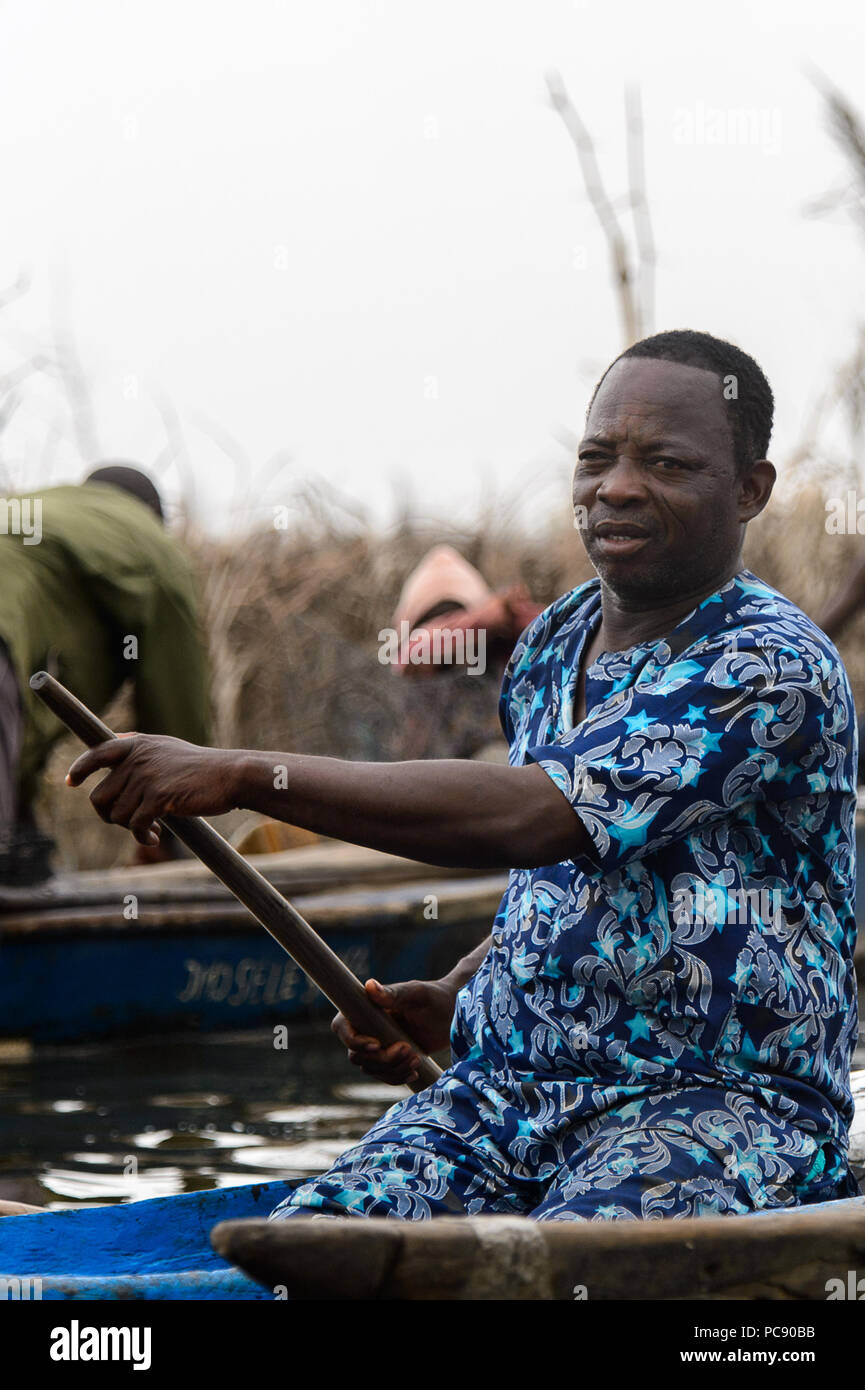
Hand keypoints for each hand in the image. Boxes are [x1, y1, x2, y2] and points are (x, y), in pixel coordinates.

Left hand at [66, 735, 241, 845]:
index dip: (80, 769)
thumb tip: (118, 743)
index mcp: (139, 745)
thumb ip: (142, 750)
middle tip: (130, 821)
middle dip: (109, 816)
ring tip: (151, 829)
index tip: (70, 782)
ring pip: (116, 815)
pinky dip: (142, 836)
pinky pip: (134, 826)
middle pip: (99, 796)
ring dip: (131, 828)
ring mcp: (146, 777)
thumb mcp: (168, 749)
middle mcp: (137, 759)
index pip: (96, 753)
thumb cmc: (203, 768)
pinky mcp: (157, 797)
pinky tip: (156, 837)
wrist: (232, 776)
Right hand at [331, 977, 456, 1084]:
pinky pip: (385, 1076)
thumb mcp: (417, 993)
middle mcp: (368, 1028)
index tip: (377, 1044)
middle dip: (381, 1058)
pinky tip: (415, 1070)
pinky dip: (398, 1077)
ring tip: (416, 1057)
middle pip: (356, 1055)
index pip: (342, 1027)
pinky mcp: (391, 1059)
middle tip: (408, 1049)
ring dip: (392, 1068)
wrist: (455, 1014)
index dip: (354, 1040)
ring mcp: (379, 1045)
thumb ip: (394, 993)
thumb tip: (369, 986)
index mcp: (367, 1008)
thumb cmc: (436, 997)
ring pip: (370, 1068)